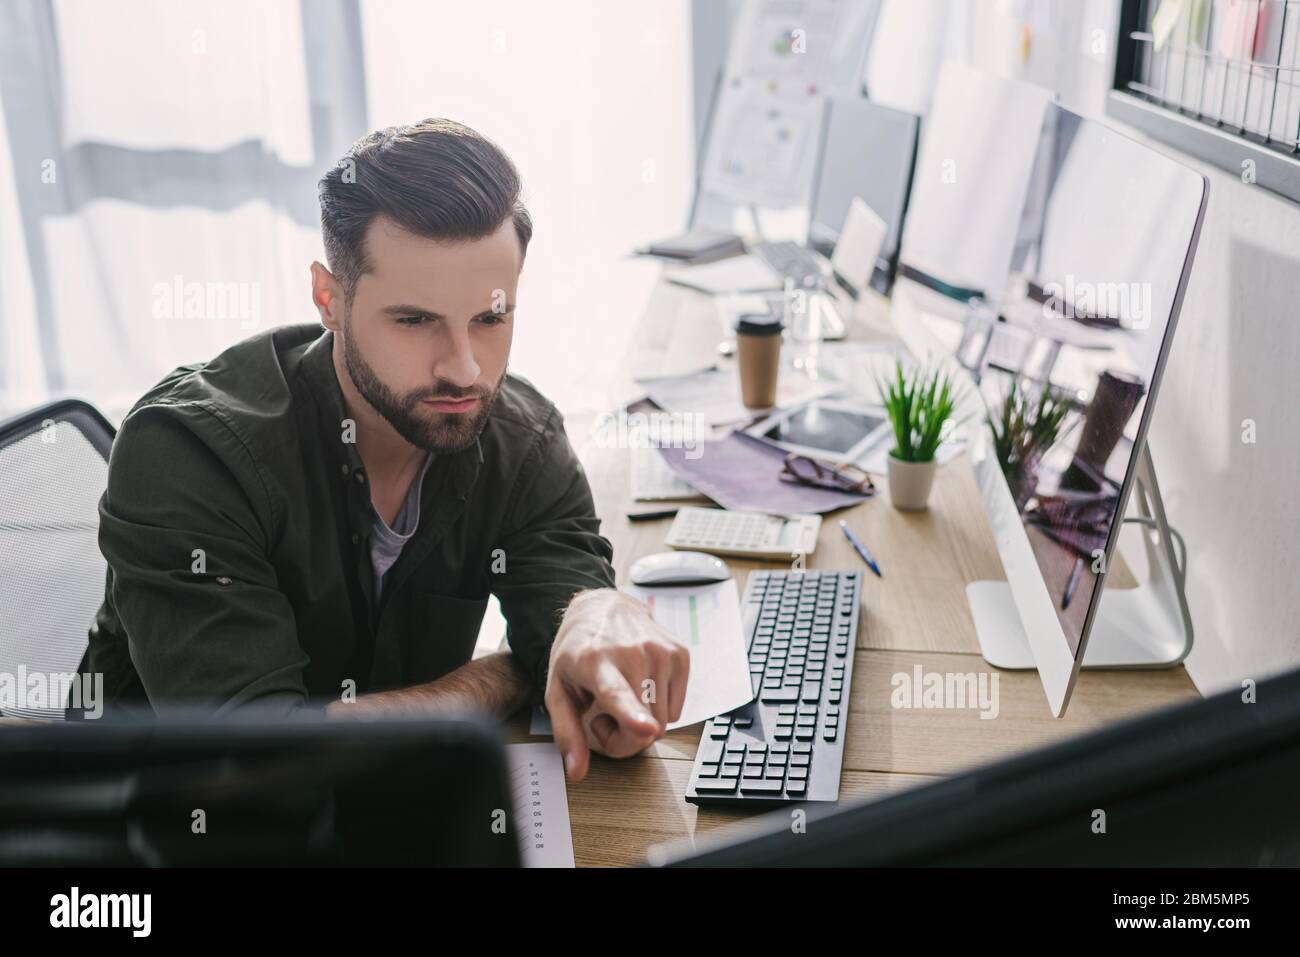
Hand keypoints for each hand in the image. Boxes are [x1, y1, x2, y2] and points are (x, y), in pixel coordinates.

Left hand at [544, 589, 688, 780]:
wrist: (604, 607)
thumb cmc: (577, 652)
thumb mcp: (558, 691)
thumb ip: (567, 733)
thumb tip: (577, 772)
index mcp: (596, 662)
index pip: (617, 694)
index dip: (633, 716)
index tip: (647, 728)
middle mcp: (632, 653)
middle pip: (645, 728)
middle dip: (625, 737)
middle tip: (603, 717)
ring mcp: (661, 651)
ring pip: (663, 723)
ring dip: (642, 724)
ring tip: (624, 697)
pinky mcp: (680, 654)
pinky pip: (676, 710)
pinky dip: (659, 710)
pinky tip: (642, 689)